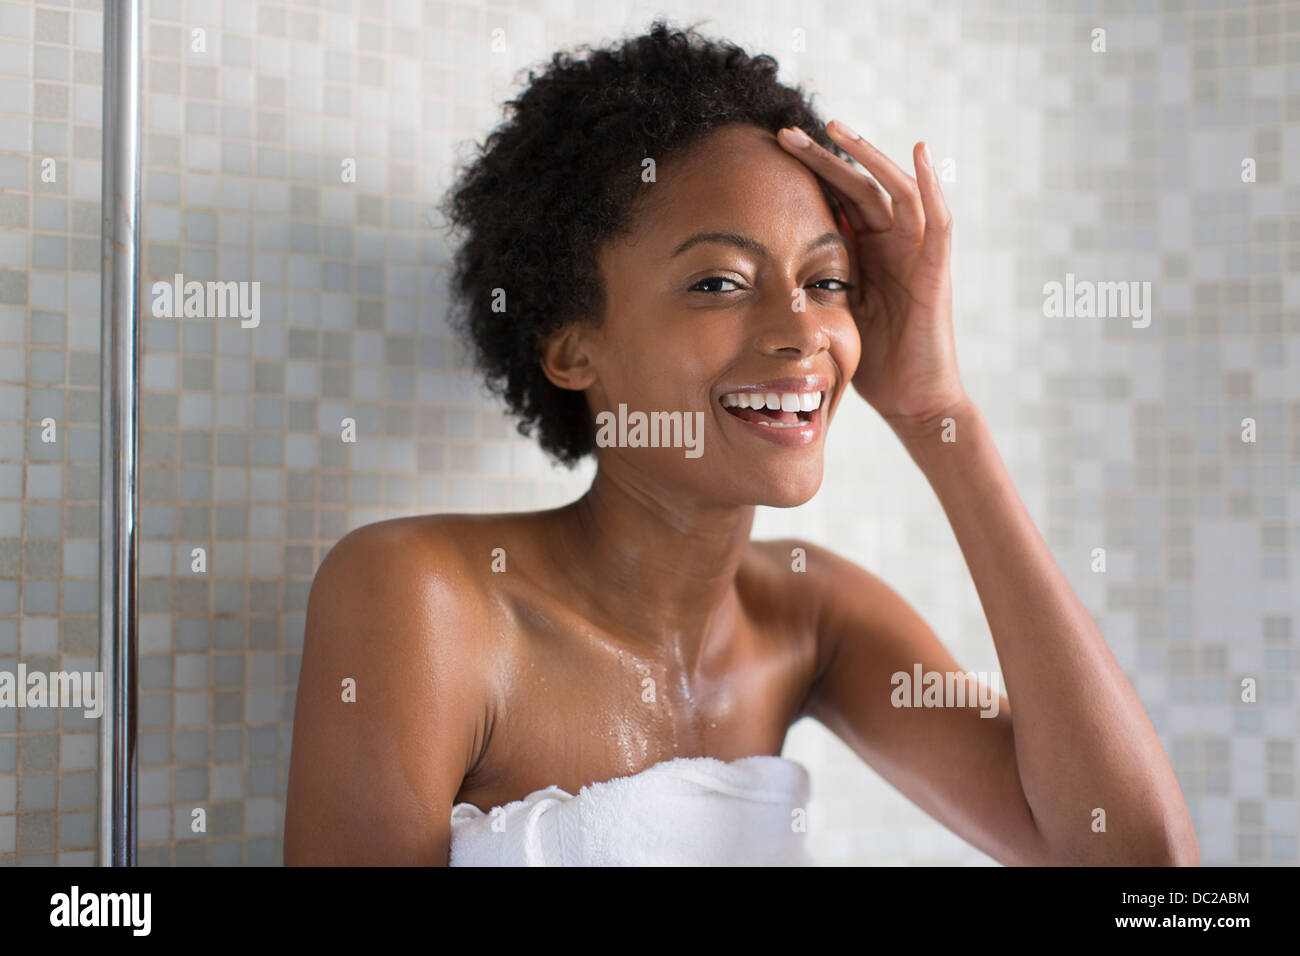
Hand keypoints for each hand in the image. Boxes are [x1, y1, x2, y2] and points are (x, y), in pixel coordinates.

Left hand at [777, 120, 966, 434]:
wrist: (912, 402)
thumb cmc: (875, 364)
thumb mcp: (834, 313)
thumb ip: (816, 281)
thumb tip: (768, 263)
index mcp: (867, 253)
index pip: (838, 200)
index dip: (809, 174)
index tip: (771, 152)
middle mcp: (894, 245)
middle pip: (860, 186)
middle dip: (825, 156)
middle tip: (786, 131)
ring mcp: (917, 255)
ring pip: (896, 189)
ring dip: (868, 156)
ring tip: (836, 128)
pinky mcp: (936, 272)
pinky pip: (938, 221)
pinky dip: (932, 186)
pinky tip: (920, 153)